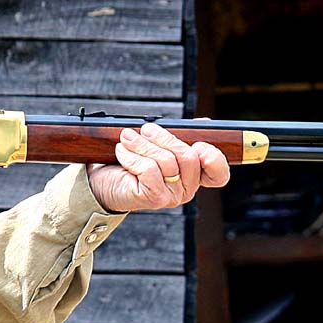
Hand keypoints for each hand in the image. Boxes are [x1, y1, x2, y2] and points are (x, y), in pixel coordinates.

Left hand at [86, 122, 229, 212]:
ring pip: (167, 161)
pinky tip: (122, 152)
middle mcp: (187, 189)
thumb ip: (181, 135)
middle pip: (188, 157)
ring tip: (127, 138)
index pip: (218, 174)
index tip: (198, 144)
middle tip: (146, 130)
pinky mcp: (154, 198)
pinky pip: (149, 170)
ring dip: (143, 144)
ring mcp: (172, 196)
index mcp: (193, 176)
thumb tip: (203, 123)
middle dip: (164, 138)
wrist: (103, 182)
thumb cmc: (131, 163)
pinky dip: (132, 156)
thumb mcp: (158, 145)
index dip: (214, 158)